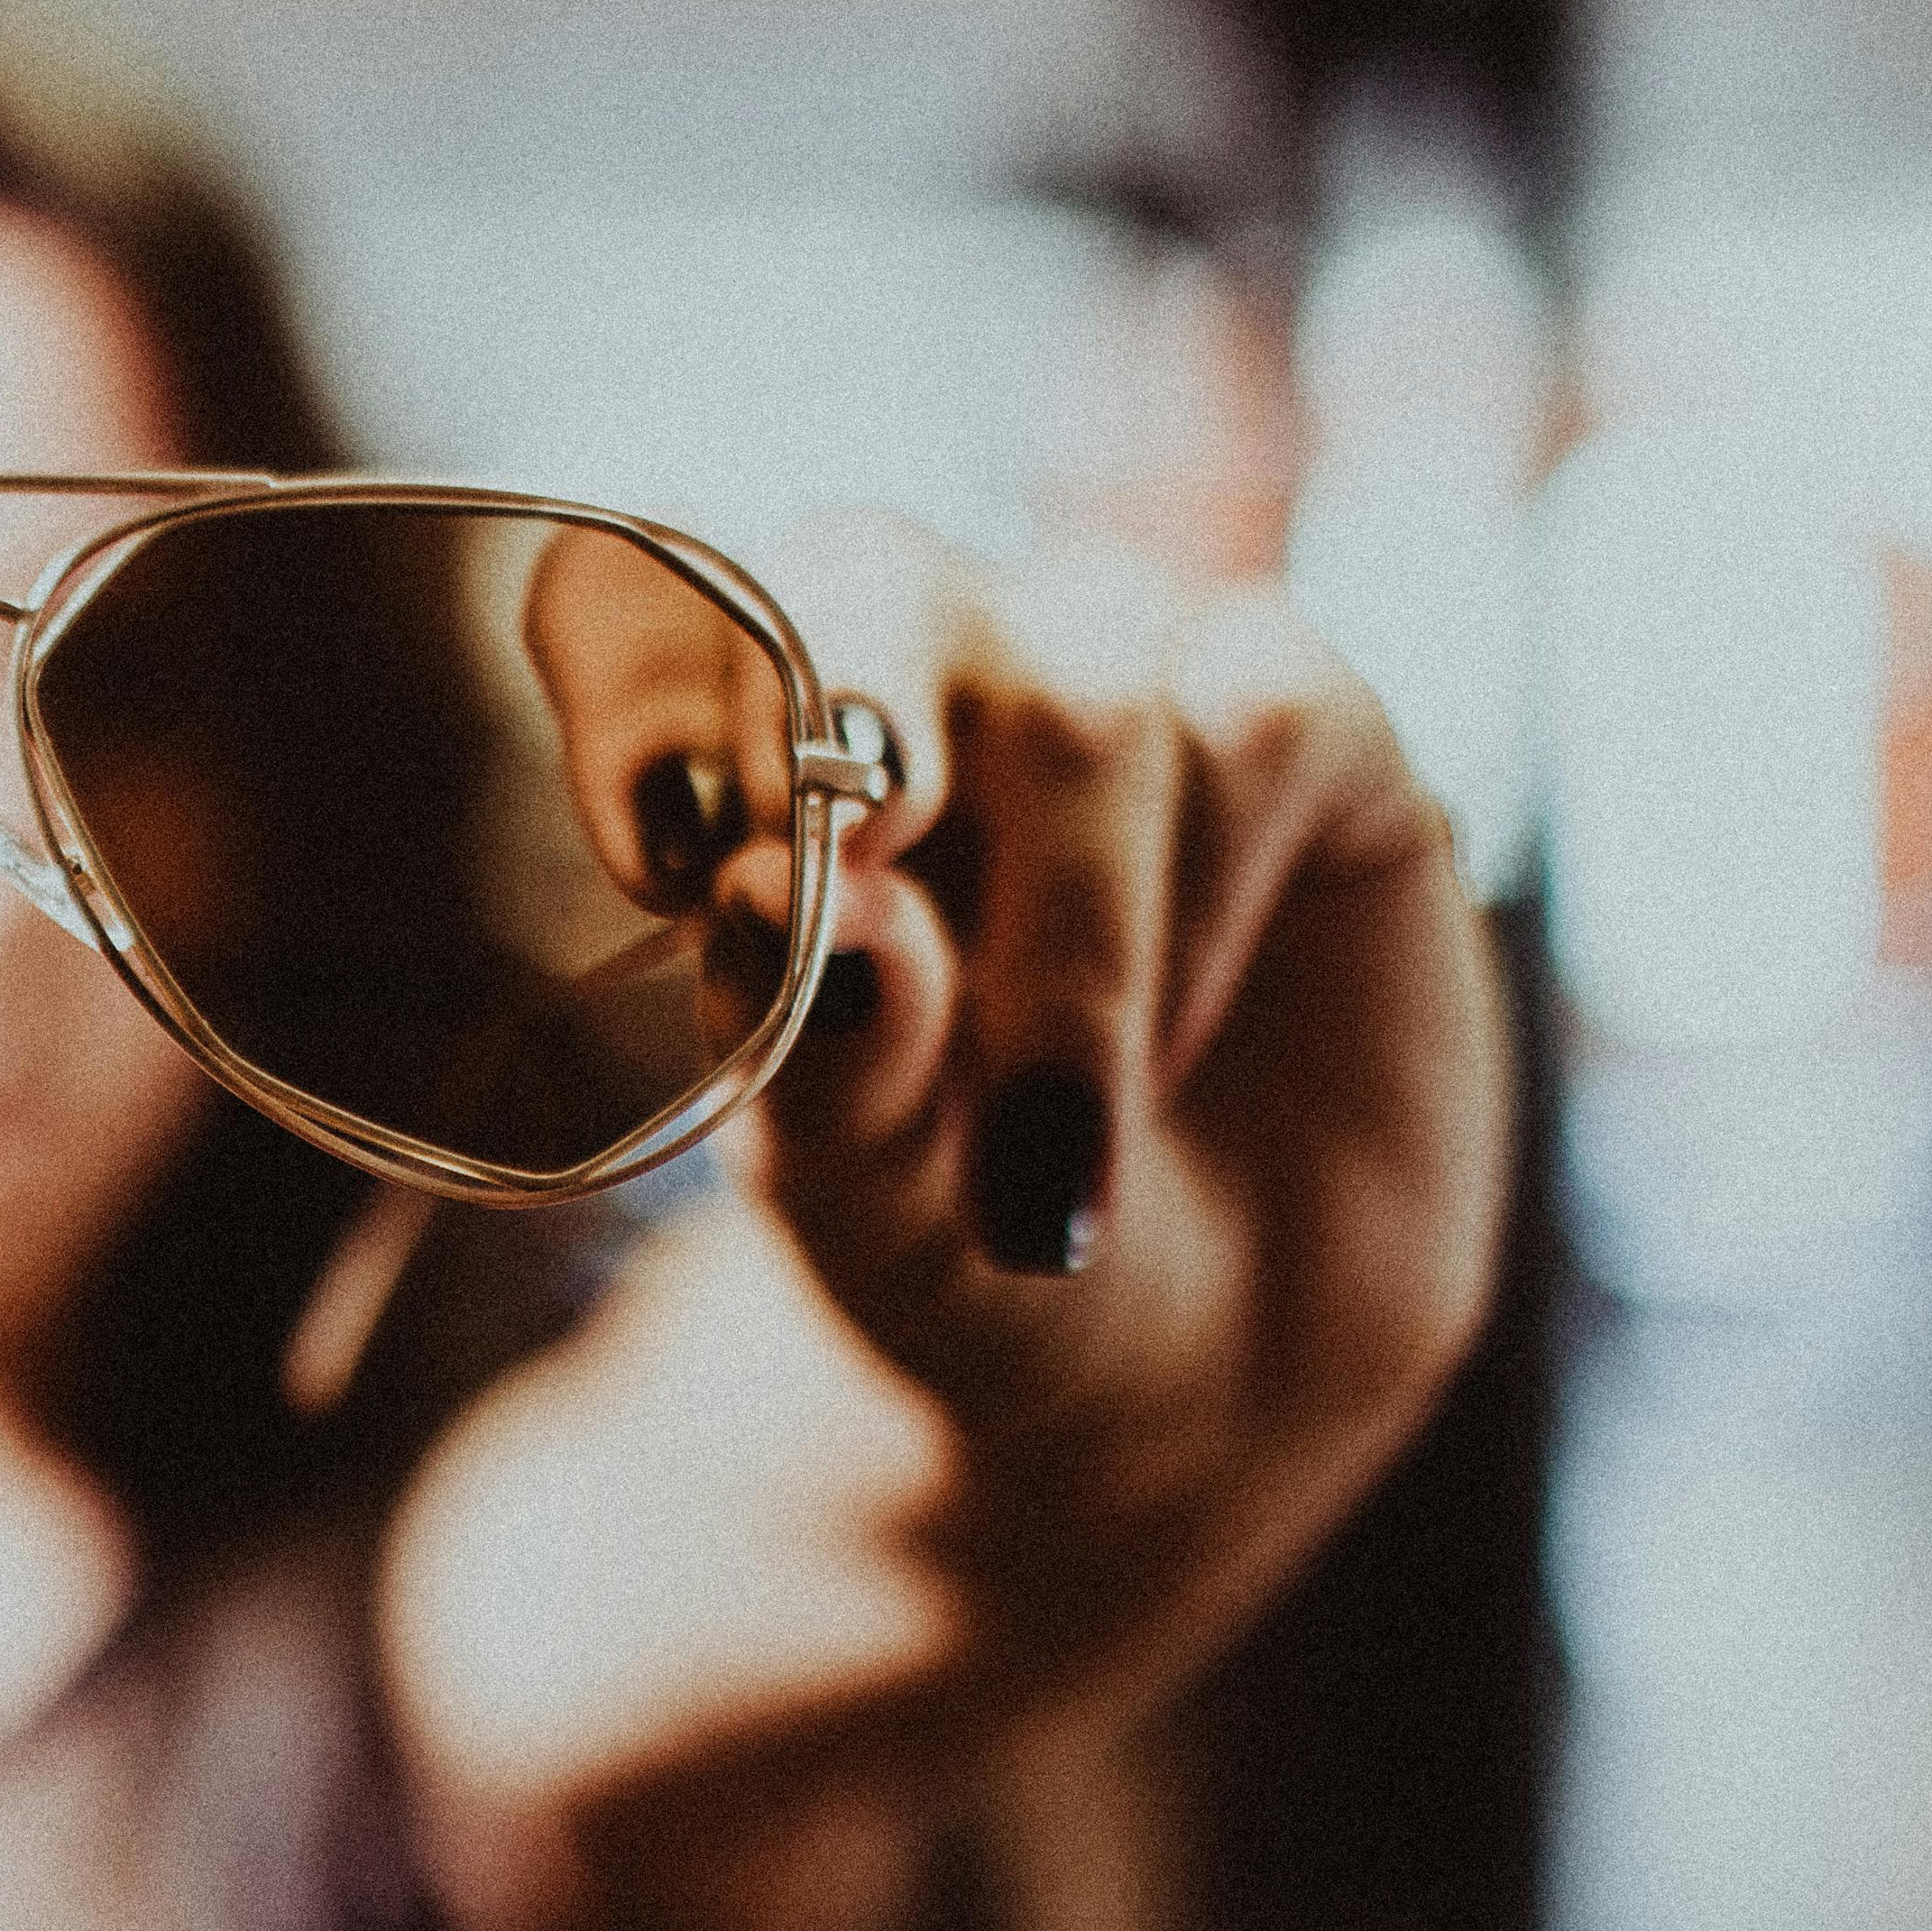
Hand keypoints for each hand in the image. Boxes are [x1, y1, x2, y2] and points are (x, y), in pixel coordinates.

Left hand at [540, 512, 1511, 1690]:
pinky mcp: (1298, 710)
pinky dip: (1209, 902)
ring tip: (1048, 1148)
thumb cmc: (974, 1253)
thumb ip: (817, 1063)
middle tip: (858, 853)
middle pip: (860, 569)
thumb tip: (794, 904)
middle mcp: (919, 668)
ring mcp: (1110, 668)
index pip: (637, 611)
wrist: (1211, 1361)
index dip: (633, 676)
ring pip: (1079, 689)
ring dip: (1068, 934)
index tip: (651, 855)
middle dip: (850, 703)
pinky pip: (1257, 717)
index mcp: (746, 758)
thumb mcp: (870, 1207)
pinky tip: (1177, 1044)